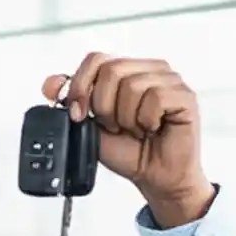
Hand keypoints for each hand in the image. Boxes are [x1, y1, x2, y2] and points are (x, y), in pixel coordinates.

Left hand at [42, 53, 214, 226]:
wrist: (153, 177)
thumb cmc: (127, 151)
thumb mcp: (88, 126)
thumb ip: (72, 102)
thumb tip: (50, 84)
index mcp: (125, 71)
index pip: (96, 59)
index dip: (81, 85)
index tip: (78, 113)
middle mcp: (148, 69)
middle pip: (111, 70)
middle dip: (104, 107)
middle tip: (115, 127)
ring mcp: (169, 80)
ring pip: (133, 86)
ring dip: (126, 118)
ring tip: (136, 129)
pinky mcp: (185, 95)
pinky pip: (155, 98)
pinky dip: (146, 121)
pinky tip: (153, 129)